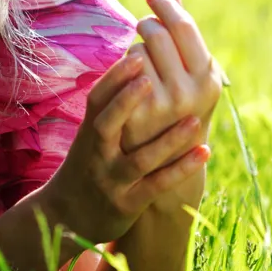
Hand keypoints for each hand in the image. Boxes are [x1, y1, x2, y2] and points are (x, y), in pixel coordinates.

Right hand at [42, 50, 211, 244]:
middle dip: (126, 101)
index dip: (114, 78)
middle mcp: (98, 154)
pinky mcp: (127, 204)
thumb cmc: (89, 162)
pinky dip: (181, 169)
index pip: (97, 100)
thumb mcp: (91, 134)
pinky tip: (204, 151)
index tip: (136, 54)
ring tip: (194, 120)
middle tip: (150, 77)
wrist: (66, 216)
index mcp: (89, 132)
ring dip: (167, 140)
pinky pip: (157, 186)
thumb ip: (112, 106)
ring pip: (139, 160)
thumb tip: (142, 58)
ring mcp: (112, 180)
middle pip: (107, 125)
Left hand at [120, 0, 225, 155]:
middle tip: (143, 28)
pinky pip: (120, 72)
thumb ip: (183, 39)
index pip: (185, 27)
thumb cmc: (174, 114)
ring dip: (136, 51)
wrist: (158, 168)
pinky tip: (126, 82)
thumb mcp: (189, 79)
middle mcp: (189, 93)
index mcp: (208, 80)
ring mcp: (162, 106)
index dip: (167, 6)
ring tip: (141, 66)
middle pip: (158, 33)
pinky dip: (121, 71)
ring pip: (137, 50)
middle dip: (147, 24)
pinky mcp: (135, 117)